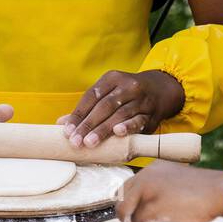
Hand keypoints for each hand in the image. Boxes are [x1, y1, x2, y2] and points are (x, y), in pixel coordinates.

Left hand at [57, 70, 184, 147]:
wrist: (161, 89)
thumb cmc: (126, 94)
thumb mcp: (108, 93)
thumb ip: (87, 108)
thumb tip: (61, 123)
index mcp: (112, 78)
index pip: (91, 96)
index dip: (78, 114)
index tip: (67, 130)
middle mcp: (128, 86)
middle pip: (104, 106)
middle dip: (88, 124)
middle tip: (75, 141)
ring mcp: (141, 99)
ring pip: (120, 114)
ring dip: (103, 129)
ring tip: (90, 143)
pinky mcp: (151, 114)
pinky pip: (139, 120)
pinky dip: (128, 126)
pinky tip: (118, 133)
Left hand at [113, 160, 222, 221]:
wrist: (219, 192)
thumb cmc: (202, 191)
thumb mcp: (174, 184)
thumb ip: (157, 190)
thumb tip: (139, 210)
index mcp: (152, 168)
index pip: (127, 187)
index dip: (129, 205)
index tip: (139, 217)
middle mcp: (145, 176)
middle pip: (120, 198)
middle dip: (126, 216)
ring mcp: (147, 190)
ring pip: (124, 211)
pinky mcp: (153, 206)